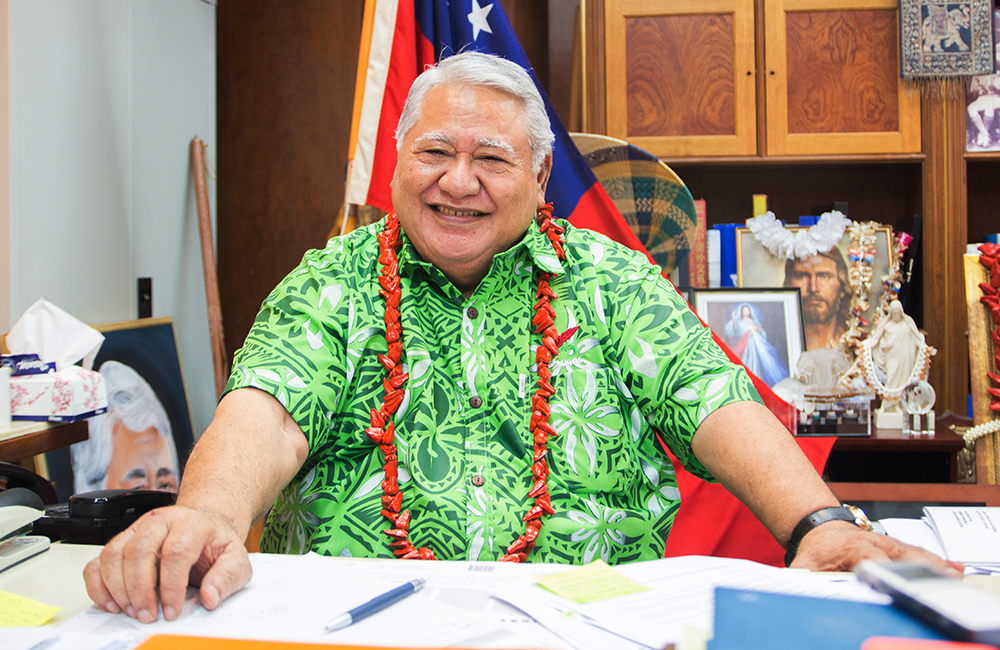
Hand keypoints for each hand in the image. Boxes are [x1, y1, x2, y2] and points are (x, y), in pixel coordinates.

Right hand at [84, 505, 251, 622]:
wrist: (204, 526)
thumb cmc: (215, 544)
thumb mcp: (235, 559)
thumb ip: (227, 578)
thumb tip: (210, 598)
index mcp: (192, 522)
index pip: (176, 551)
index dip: (172, 586)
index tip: (172, 610)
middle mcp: (161, 520)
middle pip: (139, 551)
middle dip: (140, 590)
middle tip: (147, 614)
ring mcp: (137, 528)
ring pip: (114, 554)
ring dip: (118, 588)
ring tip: (132, 610)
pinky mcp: (122, 540)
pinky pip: (97, 560)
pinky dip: (98, 584)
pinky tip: (111, 603)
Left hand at [789, 520, 963, 574]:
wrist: (824, 529)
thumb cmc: (818, 550)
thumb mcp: (806, 563)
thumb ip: (804, 576)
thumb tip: (800, 587)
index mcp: (854, 547)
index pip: (871, 559)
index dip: (881, 571)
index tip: (891, 582)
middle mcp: (877, 543)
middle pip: (901, 556)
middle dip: (916, 569)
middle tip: (933, 584)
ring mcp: (891, 545)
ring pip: (915, 554)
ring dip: (934, 566)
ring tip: (953, 576)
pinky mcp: (900, 549)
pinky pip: (922, 555)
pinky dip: (939, 562)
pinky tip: (956, 569)